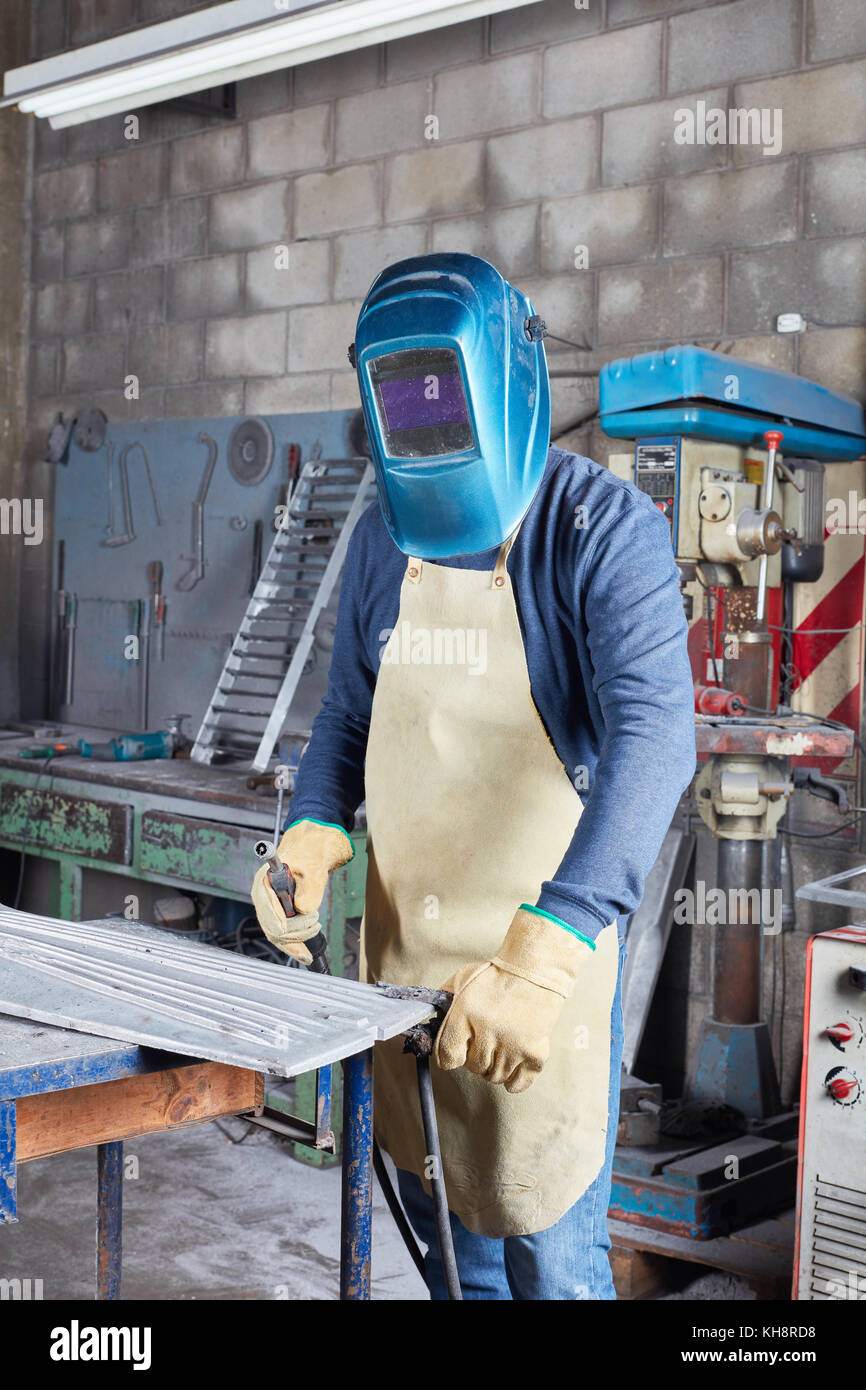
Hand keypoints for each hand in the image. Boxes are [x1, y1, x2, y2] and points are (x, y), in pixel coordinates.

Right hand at [250, 818, 352, 959]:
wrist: (305, 862)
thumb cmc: (308, 863)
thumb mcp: (313, 871)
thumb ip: (310, 889)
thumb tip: (303, 910)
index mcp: (265, 879)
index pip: (265, 902)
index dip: (274, 917)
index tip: (284, 930)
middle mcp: (261, 896)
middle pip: (270, 924)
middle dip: (294, 930)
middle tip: (315, 924)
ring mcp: (266, 909)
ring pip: (275, 934)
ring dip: (297, 938)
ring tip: (315, 927)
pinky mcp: (273, 918)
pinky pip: (279, 937)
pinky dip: (292, 946)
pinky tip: (305, 954)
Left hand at [434, 908, 589, 1093]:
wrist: (535, 968)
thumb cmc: (496, 974)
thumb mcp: (461, 979)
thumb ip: (443, 1001)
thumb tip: (427, 1018)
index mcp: (466, 1014)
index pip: (447, 1056)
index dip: (451, 1056)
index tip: (457, 1051)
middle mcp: (488, 1032)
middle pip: (473, 1068)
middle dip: (475, 1058)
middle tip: (484, 1042)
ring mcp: (513, 1044)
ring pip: (495, 1077)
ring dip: (494, 1067)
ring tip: (499, 1048)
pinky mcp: (534, 1052)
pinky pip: (518, 1084)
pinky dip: (514, 1080)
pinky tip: (512, 1063)